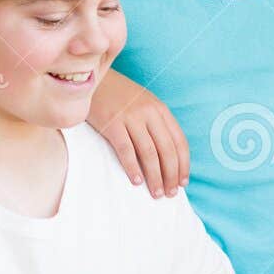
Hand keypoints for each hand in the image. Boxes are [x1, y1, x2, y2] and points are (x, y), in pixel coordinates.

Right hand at [88, 70, 189, 196]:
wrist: (91, 79)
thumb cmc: (118, 96)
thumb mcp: (143, 104)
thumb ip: (156, 124)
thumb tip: (167, 157)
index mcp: (160, 110)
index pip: (179, 141)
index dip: (183, 164)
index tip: (183, 182)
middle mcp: (149, 113)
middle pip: (167, 150)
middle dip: (171, 175)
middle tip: (170, 194)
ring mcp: (131, 117)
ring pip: (149, 153)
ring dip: (155, 176)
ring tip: (156, 193)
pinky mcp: (112, 123)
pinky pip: (126, 150)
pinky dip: (133, 167)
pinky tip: (137, 181)